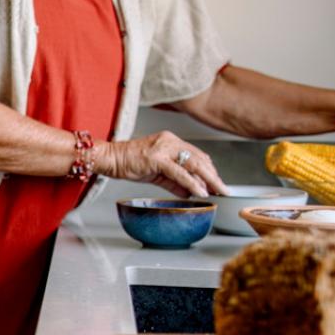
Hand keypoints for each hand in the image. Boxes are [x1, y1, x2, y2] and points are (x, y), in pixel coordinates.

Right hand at [97, 131, 226, 197]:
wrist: (109, 159)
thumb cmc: (129, 164)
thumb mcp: (156, 174)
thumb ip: (174, 182)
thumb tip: (190, 192)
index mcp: (171, 141)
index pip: (197, 155)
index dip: (210, 170)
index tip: (217, 183)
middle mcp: (170, 141)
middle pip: (200, 158)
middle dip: (214, 176)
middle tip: (224, 190)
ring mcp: (164, 148)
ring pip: (193, 163)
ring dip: (208, 179)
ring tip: (218, 191)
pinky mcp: (157, 158)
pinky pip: (179, 172)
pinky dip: (192, 182)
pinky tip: (200, 191)